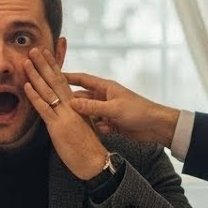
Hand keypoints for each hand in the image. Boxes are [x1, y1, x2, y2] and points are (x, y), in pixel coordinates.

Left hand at [24, 49, 108, 179]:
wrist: (95, 161)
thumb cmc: (87, 147)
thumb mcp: (80, 126)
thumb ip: (71, 115)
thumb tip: (62, 110)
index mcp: (76, 105)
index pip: (63, 81)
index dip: (53, 66)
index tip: (46, 54)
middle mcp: (70, 106)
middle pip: (55, 80)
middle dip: (44, 64)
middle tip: (34, 49)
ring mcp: (64, 115)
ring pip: (48, 90)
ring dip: (36, 75)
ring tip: (27, 61)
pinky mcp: (58, 126)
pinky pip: (45, 108)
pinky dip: (35, 96)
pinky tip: (27, 86)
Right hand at [65, 72, 179, 147]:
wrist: (156, 126)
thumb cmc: (138, 111)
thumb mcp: (113, 109)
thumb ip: (92, 107)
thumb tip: (71, 103)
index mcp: (106, 87)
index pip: (82, 79)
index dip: (67, 77)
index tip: (52, 75)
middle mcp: (104, 97)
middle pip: (82, 98)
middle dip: (71, 102)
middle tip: (54, 105)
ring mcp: (107, 110)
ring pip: (88, 113)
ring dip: (83, 118)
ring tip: (71, 122)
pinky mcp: (111, 122)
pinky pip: (97, 124)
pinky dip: (96, 128)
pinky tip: (97, 131)